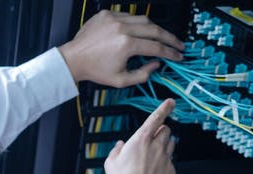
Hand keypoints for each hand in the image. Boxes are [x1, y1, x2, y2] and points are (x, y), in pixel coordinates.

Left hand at [59, 10, 183, 85]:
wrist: (74, 59)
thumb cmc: (94, 70)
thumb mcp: (121, 80)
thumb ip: (142, 74)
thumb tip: (156, 64)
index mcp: (126, 45)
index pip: (156, 47)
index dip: (170, 52)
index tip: (179, 56)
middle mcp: (122, 28)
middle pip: (154, 29)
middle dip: (169, 37)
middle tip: (178, 44)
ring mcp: (115, 18)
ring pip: (143, 19)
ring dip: (154, 28)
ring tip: (161, 38)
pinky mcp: (108, 14)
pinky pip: (129, 16)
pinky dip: (137, 24)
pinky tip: (139, 33)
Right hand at [104, 98, 175, 173]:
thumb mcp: (111, 164)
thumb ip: (116, 151)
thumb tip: (119, 146)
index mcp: (141, 139)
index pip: (157, 117)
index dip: (165, 107)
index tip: (170, 102)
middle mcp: (156, 146)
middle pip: (166, 130)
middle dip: (160, 132)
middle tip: (152, 140)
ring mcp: (165, 159)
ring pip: (171, 144)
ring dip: (164, 146)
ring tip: (153, 157)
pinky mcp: (171, 171)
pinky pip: (170, 163)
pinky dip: (164, 164)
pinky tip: (154, 173)